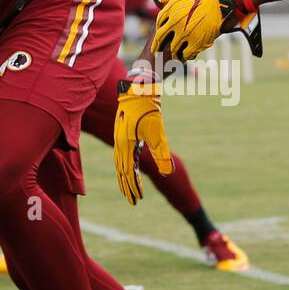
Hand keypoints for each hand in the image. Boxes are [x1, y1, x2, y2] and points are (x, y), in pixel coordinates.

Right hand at [113, 76, 172, 204]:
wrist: (139, 89)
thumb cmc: (148, 109)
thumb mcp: (157, 132)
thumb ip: (162, 154)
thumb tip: (169, 172)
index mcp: (125, 145)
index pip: (129, 171)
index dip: (133, 186)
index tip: (138, 199)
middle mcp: (119, 143)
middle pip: (121, 170)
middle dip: (127, 186)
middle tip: (133, 200)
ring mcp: (119, 138)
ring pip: (120, 163)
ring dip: (125, 177)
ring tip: (130, 188)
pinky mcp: (122, 133)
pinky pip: (122, 154)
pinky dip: (125, 165)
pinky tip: (131, 169)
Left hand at [152, 0, 255, 61]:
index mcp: (171, 9)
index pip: (159, 23)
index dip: (159, 29)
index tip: (159, 34)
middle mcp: (175, 22)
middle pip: (160, 38)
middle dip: (157, 46)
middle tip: (155, 51)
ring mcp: (185, 33)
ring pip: (173, 49)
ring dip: (174, 53)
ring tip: (175, 56)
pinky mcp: (197, 42)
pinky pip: (187, 54)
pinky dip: (187, 56)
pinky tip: (188, 56)